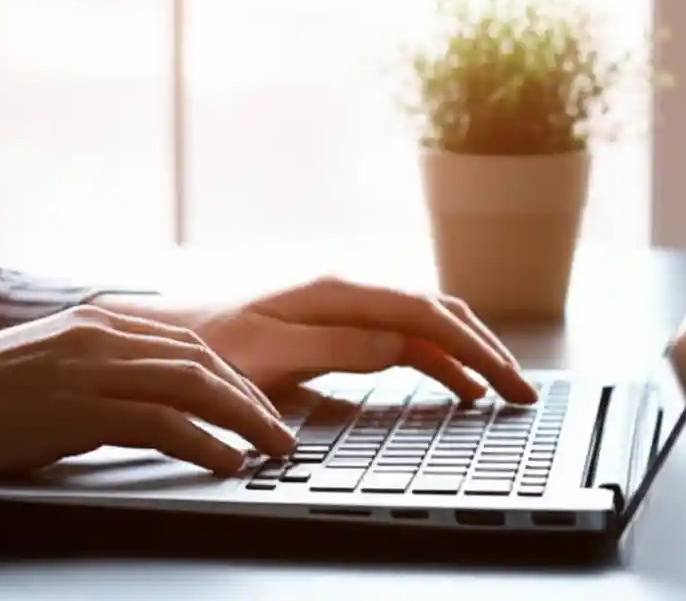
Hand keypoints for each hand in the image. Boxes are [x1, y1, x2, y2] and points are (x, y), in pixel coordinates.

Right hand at [0, 305, 294, 486]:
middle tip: (282, 429)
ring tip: (273, 447)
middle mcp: (99, 335)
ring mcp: (87, 369)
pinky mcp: (75, 409)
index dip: (234, 374)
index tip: (261, 403)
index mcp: (96, 321)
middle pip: (203, 360)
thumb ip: (99, 370)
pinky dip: (204, 442)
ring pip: (193, 385)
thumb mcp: (47, 367)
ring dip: (245, 418)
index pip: (187, 342)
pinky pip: (160, 423)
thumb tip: (148, 399)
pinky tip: (227, 462)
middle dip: (252, 396)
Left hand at [95, 277, 536, 404]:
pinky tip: (455, 382)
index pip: (426, 316)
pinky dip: (439, 360)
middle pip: (438, 314)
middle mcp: (348, 293)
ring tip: (503, 390)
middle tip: (522, 391)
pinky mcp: (338, 329)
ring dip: (468, 355)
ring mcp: (345, 309)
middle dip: (486, 351)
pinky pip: (404, 340)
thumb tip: (402, 344)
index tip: (505, 381)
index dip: (473, 348)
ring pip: (427, 326)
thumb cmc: (206, 349)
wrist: (162, 341)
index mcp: (336, 294)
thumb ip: (338, 348)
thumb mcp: (269, 355)